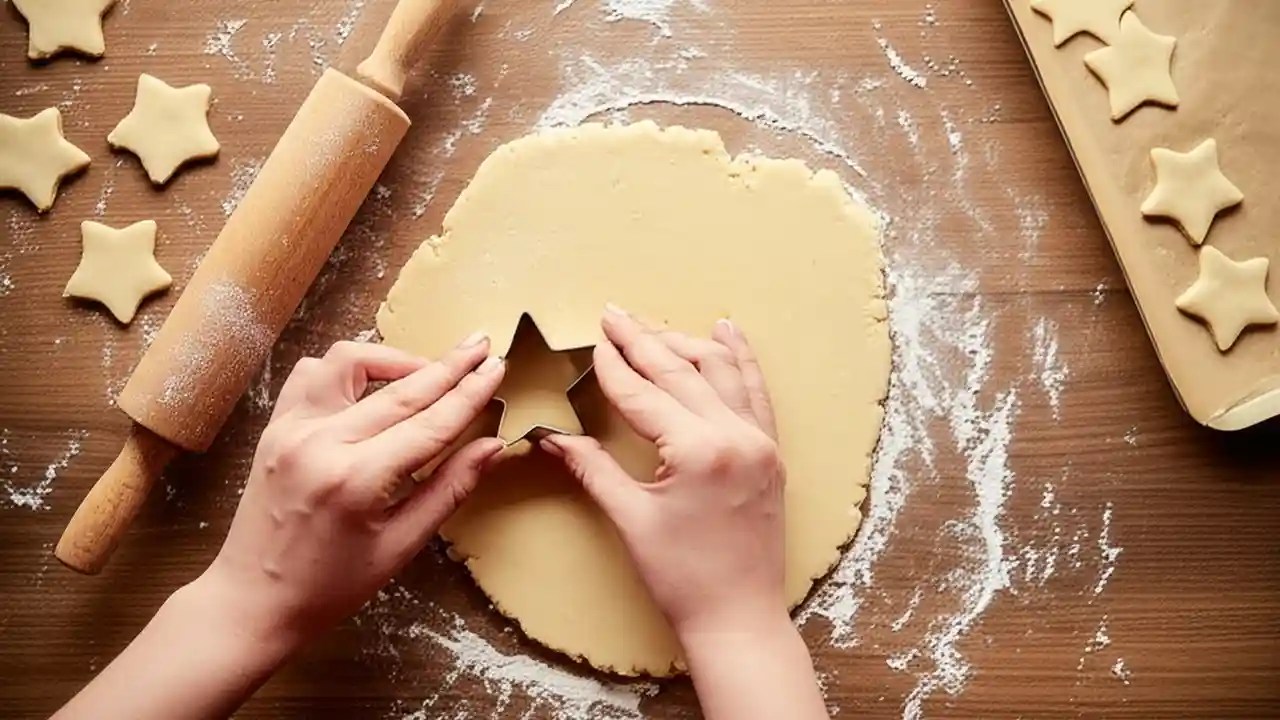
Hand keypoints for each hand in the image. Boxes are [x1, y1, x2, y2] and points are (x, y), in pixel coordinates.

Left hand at [198, 336, 505, 652]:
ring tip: (426, 370)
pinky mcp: (274, 427)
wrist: (252, 602)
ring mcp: (291, 429)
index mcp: (357, 479)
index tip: (497, 367)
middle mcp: (321, 443)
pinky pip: (311, 375)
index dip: (469, 392)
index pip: (430, 422)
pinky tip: (371, 383)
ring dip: (394, 359)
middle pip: (399, 388)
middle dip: (447, 365)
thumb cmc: (329, 586)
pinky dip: (346, 369)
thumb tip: (492, 447)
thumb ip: (449, 489)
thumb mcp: (400, 546)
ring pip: (349, 363)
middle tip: (481, 345)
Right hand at [541, 306, 785, 636]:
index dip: (614, 366)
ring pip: (721, 372)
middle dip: (643, 340)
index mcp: (699, 451)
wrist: (738, 619)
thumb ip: (593, 468)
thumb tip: (551, 437)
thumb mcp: (630, 520)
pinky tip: (727, 332)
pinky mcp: (772, 453)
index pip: (644, 395)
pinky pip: (756, 393)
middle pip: (682, 371)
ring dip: (685, 343)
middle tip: (613, 314)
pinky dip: (740, 360)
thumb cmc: (683, 579)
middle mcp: (736, 437)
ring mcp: (760, 443)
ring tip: (652, 326)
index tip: (593, 339)